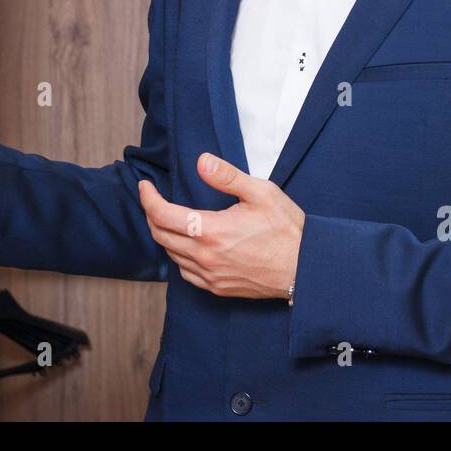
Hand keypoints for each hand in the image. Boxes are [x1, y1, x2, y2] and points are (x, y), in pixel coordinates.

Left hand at [138, 152, 304, 299]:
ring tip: (169, 219)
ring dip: (165, 235)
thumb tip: (202, 162)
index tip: (145, 186)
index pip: (162, 215)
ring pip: (171, 255)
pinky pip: (186, 273)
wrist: (305, 268)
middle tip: (153, 199)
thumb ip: (228, 176)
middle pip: (160, 235)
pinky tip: (187, 246)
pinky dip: (179, 256)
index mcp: (211, 231)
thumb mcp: (261, 193)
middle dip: (152, 214)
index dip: (148, 198)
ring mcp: (210, 276)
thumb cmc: (286, 230)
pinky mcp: (218, 288)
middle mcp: (205, 257)